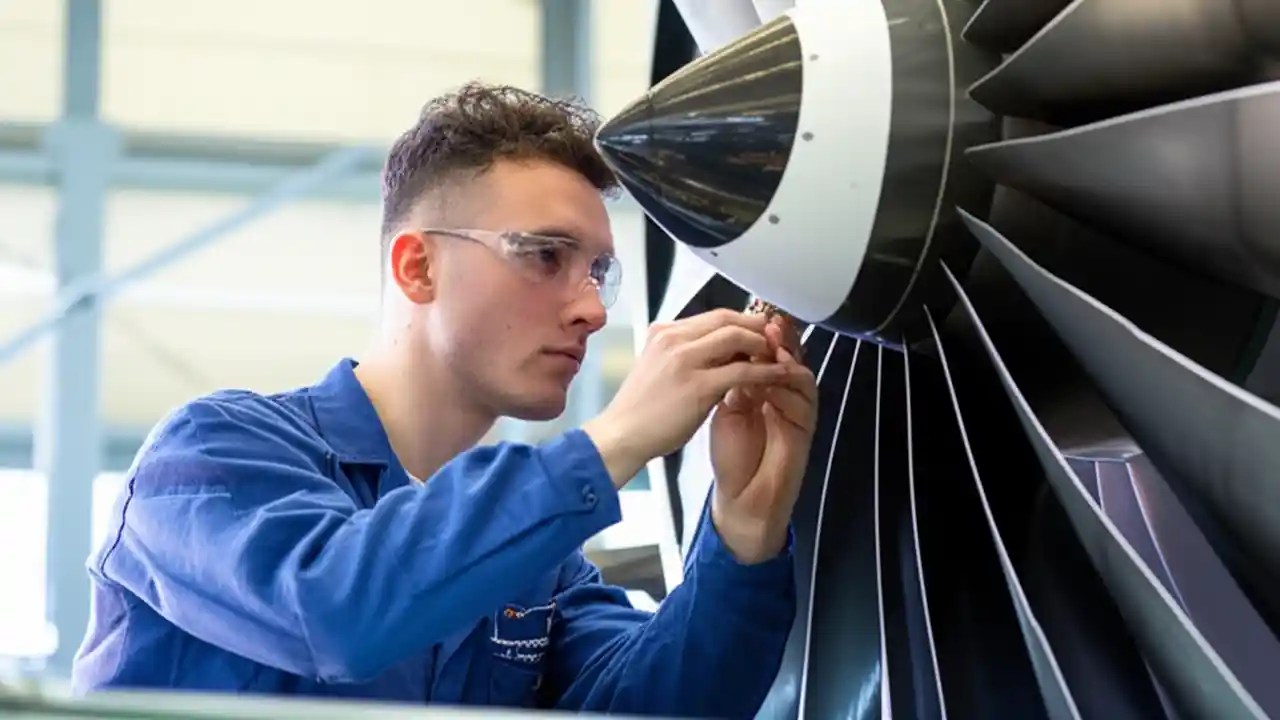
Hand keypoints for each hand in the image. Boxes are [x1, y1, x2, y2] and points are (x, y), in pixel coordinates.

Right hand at [581, 309, 791, 488]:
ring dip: (764, 344)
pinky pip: (742, 370)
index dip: (742, 320)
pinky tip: (778, 375)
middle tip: (776, 337)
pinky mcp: (698, 385)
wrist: (623, 434)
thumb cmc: (641, 409)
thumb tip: (720, 351)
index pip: (713, 315)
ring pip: (737, 338)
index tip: (758, 329)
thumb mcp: (659, 368)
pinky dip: (765, 370)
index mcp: (663, 333)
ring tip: (779, 355)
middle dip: (757, 326)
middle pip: (727, 319)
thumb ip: (685, 354)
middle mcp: (673, 339)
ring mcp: (685, 360)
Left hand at [710, 315, 816, 563]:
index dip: (759, 333)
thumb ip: (731, 379)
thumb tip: (726, 345)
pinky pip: (806, 399)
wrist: (743, 496)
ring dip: (789, 357)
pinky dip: (793, 386)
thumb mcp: (726, 409)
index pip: (765, 350)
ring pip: (801, 373)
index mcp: (761, 385)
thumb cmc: (733, 456)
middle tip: (769, 322)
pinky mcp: (806, 427)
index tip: (749, 316)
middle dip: (779, 337)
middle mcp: (782, 393)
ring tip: (775, 345)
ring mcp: (796, 409)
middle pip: (788, 355)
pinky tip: (780, 376)